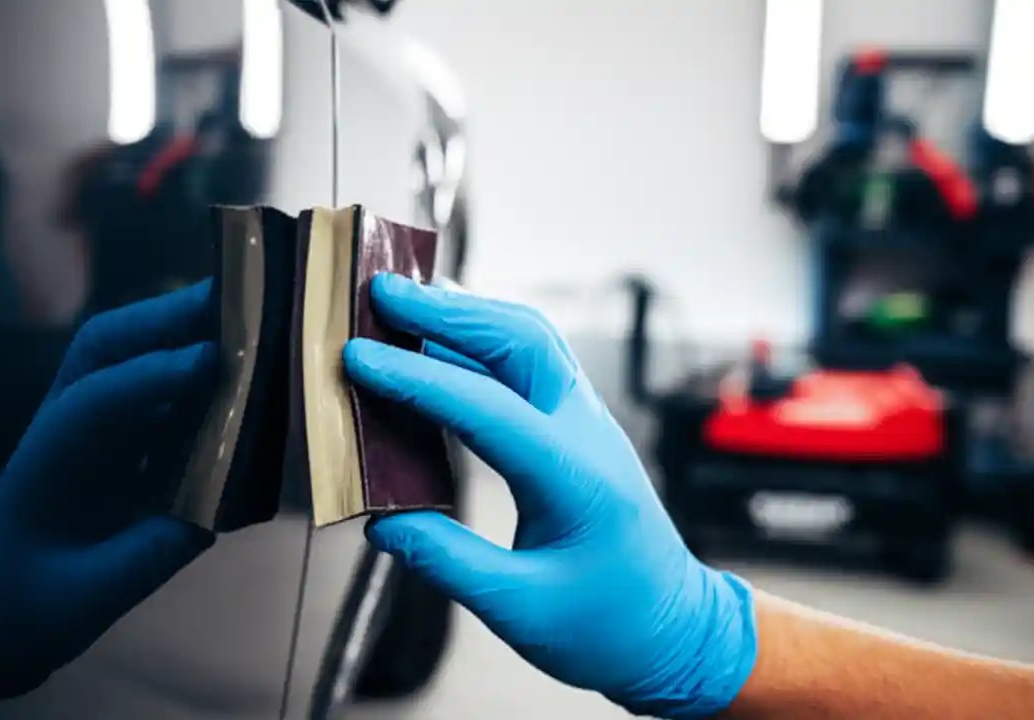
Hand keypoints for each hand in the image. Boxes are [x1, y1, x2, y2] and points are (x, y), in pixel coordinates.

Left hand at [0, 281, 217, 702]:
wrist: (2, 617)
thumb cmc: (35, 609)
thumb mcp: (90, 596)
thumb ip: (148, 553)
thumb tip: (215, 509)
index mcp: (43, 465)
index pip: (91, 404)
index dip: (149, 379)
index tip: (210, 360)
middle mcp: (64, 429)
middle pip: (103, 348)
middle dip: (163, 319)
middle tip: (234, 298)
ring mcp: (89, 430)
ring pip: (126, 358)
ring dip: (180, 333)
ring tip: (245, 318)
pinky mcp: (116, 442)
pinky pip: (152, 390)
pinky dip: (193, 372)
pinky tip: (239, 369)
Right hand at [344, 274, 756, 718]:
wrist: (674, 632)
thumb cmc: (611, 626)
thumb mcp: (520, 610)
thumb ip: (447, 562)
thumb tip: (383, 523)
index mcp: (576, 478)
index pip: (486, 407)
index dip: (416, 379)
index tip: (360, 358)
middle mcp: (587, 434)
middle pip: (521, 340)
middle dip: (449, 310)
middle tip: (383, 292)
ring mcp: (587, 424)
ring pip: (529, 340)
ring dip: (467, 314)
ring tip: (405, 302)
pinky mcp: (576, 429)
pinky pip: (529, 365)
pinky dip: (480, 342)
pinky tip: (441, 344)